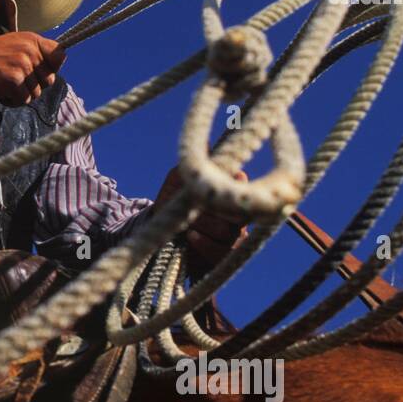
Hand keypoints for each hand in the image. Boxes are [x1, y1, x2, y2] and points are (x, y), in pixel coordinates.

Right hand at [0, 32, 65, 105]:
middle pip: (49, 80)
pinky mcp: (15, 79)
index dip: (52, 67)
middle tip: (16, 81)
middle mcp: (30, 50)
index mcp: (32, 39)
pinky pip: (24, 100)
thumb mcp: (17, 45)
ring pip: (36, 93)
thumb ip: (38, 52)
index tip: (39, 71)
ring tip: (7, 86)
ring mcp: (23, 64)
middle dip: (34, 85)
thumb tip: (61, 60)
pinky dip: (13, 101)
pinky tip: (2, 93)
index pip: (59, 54)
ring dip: (22, 95)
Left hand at [152, 165, 249, 279]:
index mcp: (228, 197)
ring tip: (188, 224)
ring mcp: (231, 238)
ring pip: (231, 232)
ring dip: (206, 226)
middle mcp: (235, 218)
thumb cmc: (171, 204)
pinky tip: (191, 236)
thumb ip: (191, 167)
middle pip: (241, 213)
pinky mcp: (222, 257)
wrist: (157, 236)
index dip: (241, 184)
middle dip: (216, 209)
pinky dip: (205, 244)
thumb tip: (208, 144)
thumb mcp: (176, 183)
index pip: (246, 190)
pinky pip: (222, 252)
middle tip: (198, 206)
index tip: (236, 175)